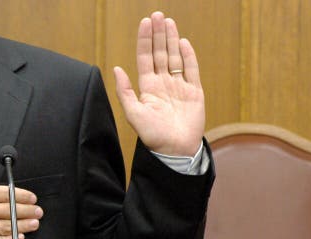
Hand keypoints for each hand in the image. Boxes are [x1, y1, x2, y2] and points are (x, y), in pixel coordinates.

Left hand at [113, 11, 204, 155]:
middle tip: (157, 15)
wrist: (175, 150)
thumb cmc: (152, 136)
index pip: (145, 59)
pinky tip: (183, 42)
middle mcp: (163, 84)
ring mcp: (179, 86)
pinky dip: (188, 56)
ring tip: (168, 22)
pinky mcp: (194, 92)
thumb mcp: (133, 113)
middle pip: (160, 53)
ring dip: (171, 39)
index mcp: (148, 88)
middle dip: (158, 34)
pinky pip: (191, 70)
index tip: (144, 23)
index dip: (144, 41)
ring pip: (175, 57)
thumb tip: (116, 69)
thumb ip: (125, 91)